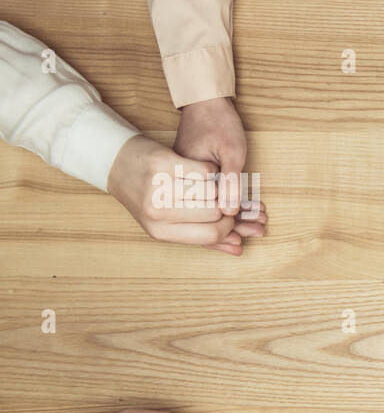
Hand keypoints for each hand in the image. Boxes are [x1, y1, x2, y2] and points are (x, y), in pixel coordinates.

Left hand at [106, 134, 266, 254]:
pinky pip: (205, 171)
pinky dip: (210, 170)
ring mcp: (159, 186)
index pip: (210, 234)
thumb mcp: (168, 222)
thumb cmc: (146, 195)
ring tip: (206, 185)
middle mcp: (157, 211)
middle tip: (219, 198)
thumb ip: (202, 236)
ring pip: (213, 191)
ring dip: (216, 186)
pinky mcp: (163, 163)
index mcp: (159, 231)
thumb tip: (238, 249)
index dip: (228, 226)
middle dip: (223, 205)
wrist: (116, 163)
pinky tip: (200, 170)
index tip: (228, 216)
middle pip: (215, 213)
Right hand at [174, 97, 267, 253]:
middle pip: (207, 216)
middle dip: (237, 226)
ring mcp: (183, 182)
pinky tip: (245, 215)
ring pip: (207, 211)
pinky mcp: (190, 180)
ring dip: (234, 220)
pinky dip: (226, 208)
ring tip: (259, 224)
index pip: (208, 212)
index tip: (257, 227)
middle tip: (261, 230)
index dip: (234, 224)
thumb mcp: (232, 150)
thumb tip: (229, 211)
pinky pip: (206, 201)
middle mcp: (178, 182)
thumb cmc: (219, 121)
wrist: (204, 102)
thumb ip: (231, 180)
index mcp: (183, 175)